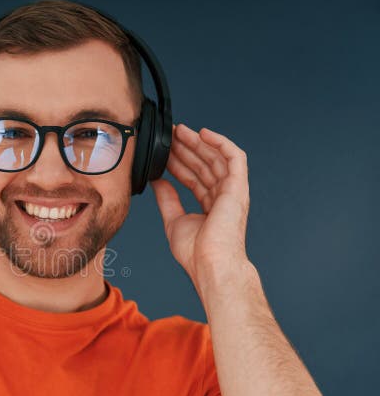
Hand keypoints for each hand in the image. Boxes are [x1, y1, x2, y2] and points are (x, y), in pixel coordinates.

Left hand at [150, 124, 250, 286]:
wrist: (210, 264)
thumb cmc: (195, 252)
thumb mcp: (173, 220)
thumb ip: (167, 199)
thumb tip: (158, 181)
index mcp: (210, 206)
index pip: (194, 177)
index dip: (180, 162)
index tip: (165, 151)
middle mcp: (223, 197)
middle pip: (204, 165)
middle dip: (187, 148)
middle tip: (170, 135)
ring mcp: (232, 191)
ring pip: (216, 158)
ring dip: (198, 143)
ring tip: (180, 131)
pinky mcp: (238, 187)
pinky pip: (234, 157)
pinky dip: (221, 143)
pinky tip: (204, 134)